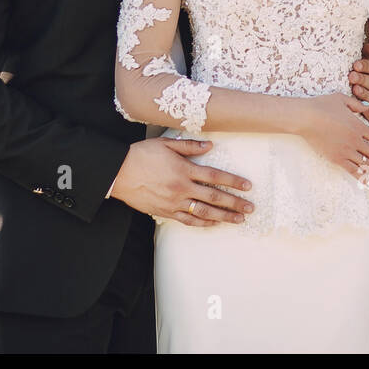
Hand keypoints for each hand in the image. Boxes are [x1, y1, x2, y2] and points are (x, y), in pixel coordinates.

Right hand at [110, 137, 253, 225]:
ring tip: (238, 220)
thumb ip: (189, 146)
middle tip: (250, 208)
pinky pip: (187, 220)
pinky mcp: (165, 212)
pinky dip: (202, 223)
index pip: (216, 177)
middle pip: (214, 197)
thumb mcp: (166, 144)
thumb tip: (210, 145)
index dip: (234, 182)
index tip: (248, 187)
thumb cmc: (141, 155)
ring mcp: (174, 202)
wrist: (118, 172)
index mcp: (184, 169)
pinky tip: (213, 224)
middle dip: (235, 203)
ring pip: (204, 212)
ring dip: (223, 217)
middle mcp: (182, 188)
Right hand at [292, 92, 368, 182]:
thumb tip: (368, 106)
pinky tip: (368, 183)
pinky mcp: (336, 158)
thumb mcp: (342, 99)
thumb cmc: (322, 106)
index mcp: (358, 126)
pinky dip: (362, 177)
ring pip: (366, 165)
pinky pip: (352, 170)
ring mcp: (346, 150)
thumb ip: (357, 104)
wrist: (306, 118)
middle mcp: (355, 140)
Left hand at [350, 43, 368, 124]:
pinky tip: (360, 108)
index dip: (364, 66)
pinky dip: (367, 112)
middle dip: (361, 79)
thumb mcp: (357, 65)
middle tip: (352, 76)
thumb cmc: (352, 77)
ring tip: (355, 89)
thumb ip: (364, 54)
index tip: (356, 65)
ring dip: (363, 93)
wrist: (345, 98)